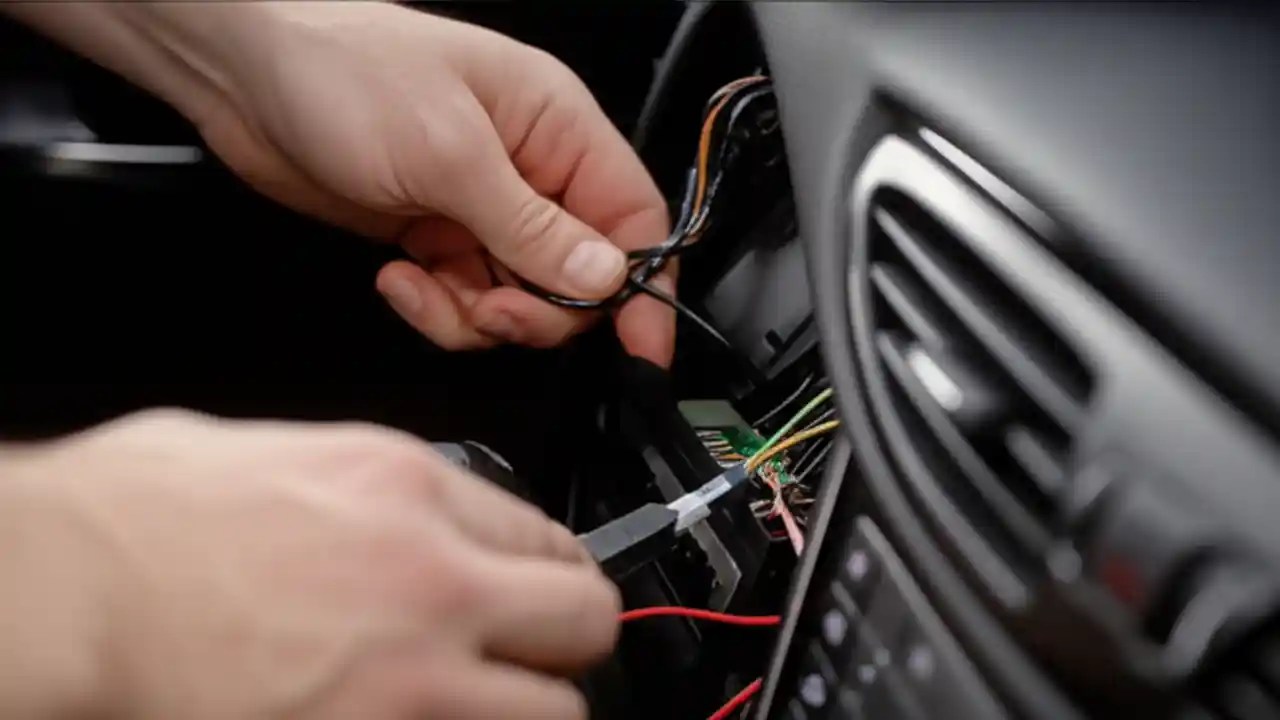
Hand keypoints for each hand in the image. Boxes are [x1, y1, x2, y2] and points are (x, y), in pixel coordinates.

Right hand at [0, 410, 618, 718]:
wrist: (61, 594)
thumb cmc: (135, 520)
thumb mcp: (279, 453)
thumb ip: (377, 492)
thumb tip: (418, 514)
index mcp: (408, 489)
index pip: (551, 537)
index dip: (549, 571)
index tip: (541, 593)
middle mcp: (431, 583)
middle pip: (582, 623)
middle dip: (563, 640)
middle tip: (531, 653)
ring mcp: (410, 682)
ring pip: (553, 715)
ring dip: (524, 708)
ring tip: (477, 702)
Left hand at [187, 3, 676, 363]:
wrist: (244, 76)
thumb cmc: (345, 71)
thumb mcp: (450, 154)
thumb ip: (532, 227)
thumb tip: (606, 278)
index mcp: (557, 129)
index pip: (634, 219)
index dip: (644, 288)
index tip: (640, 346)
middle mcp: (529, 172)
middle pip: (580, 277)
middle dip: (540, 311)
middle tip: (496, 311)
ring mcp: (481, 209)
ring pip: (519, 301)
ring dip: (476, 315)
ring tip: (428, 284)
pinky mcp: (436, 237)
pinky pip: (465, 301)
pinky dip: (436, 308)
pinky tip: (399, 278)